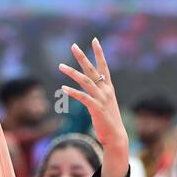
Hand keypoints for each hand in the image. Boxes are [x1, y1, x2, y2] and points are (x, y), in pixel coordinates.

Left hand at [58, 38, 127, 152]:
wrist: (116, 136)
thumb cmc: (108, 120)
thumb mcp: (104, 103)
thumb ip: (96, 93)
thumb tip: (87, 87)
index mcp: (108, 87)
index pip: (104, 66)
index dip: (99, 53)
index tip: (94, 40)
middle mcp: (106, 90)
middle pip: (93, 69)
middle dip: (83, 57)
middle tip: (73, 46)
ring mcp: (102, 99)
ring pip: (85, 81)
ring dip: (72, 72)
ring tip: (60, 66)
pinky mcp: (96, 108)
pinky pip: (83, 97)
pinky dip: (73, 92)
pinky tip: (63, 88)